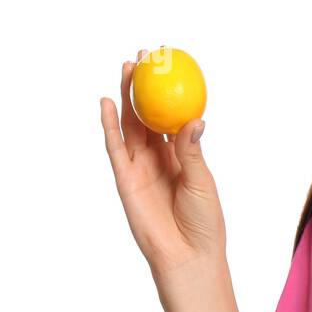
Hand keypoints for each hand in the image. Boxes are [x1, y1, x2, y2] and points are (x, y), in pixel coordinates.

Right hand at [100, 52, 225, 278]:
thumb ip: (192, 149)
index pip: (171, 118)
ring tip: (127, 68)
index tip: (169, 66)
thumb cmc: (204, 221)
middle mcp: (158, 159)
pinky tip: (107, 103)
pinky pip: (114, 148)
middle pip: (146, 116)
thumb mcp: (202, 180)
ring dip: (126, 97)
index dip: (168, 94)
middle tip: (144, 57)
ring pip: (129, 126)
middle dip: (143, 87)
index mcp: (181, 157)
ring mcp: (139, 168)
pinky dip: (109, 125)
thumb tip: (195, 118)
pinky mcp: (124, 180)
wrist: (188, 255)